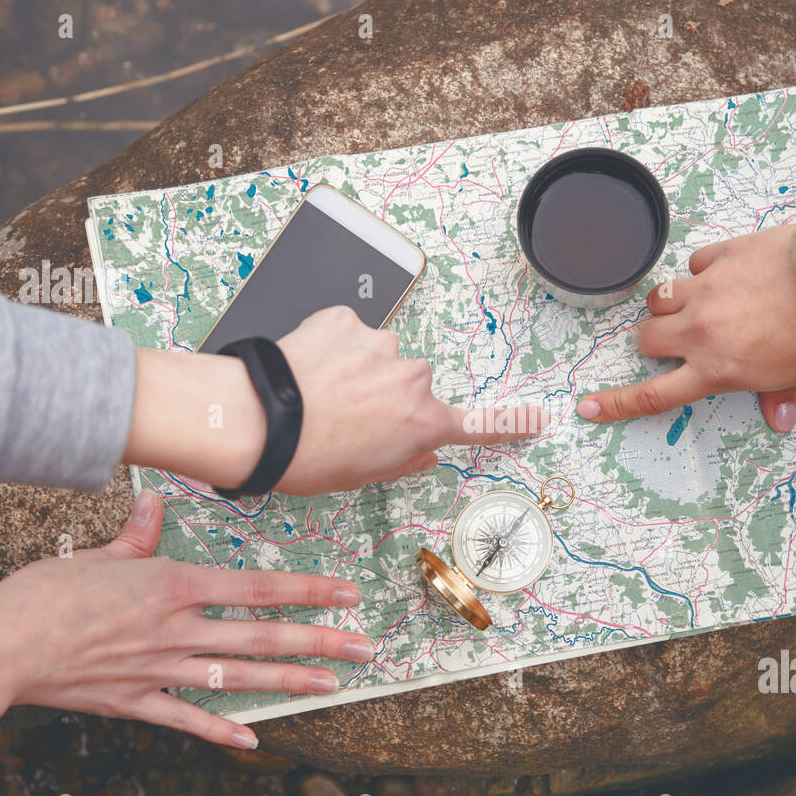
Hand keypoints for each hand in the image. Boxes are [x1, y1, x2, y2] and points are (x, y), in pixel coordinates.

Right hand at [0, 492, 373, 755]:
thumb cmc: (42, 595)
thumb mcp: (94, 554)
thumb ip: (134, 534)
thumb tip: (153, 500)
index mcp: (172, 585)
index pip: (256, 586)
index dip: (307, 590)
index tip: (346, 593)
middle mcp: (178, 628)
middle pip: (262, 636)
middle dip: (318, 642)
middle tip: (362, 649)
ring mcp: (161, 669)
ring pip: (239, 678)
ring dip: (288, 683)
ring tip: (330, 687)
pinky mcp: (137, 702)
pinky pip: (188, 719)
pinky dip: (220, 733)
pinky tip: (253, 742)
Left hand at [275, 306, 545, 494]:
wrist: (258, 421)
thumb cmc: (307, 458)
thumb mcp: (362, 476)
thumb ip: (402, 460)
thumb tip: (422, 453)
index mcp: (422, 423)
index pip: (478, 424)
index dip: (511, 423)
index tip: (537, 418)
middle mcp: (412, 379)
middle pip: (412, 384)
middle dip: (388, 395)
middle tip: (347, 416)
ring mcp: (381, 345)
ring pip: (378, 355)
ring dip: (357, 368)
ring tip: (319, 393)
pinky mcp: (346, 320)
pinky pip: (346, 331)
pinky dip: (330, 345)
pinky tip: (308, 367)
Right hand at [576, 224, 795, 430]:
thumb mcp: (794, 374)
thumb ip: (774, 393)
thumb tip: (780, 419)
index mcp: (715, 368)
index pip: (652, 394)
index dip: (615, 404)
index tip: (589, 407)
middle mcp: (700, 331)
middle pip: (646, 339)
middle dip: (657, 341)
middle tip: (682, 340)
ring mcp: (706, 290)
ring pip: (660, 298)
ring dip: (671, 304)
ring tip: (696, 304)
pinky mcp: (720, 256)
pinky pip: (695, 263)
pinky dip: (706, 270)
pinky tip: (729, 272)